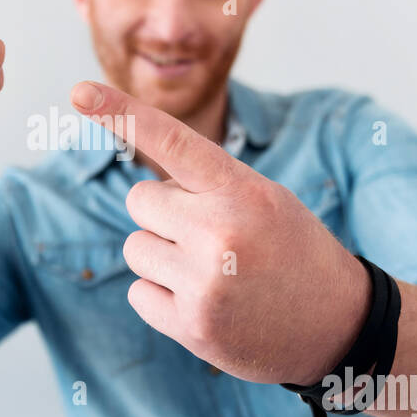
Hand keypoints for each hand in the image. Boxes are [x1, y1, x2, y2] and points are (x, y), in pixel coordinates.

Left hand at [69, 80, 371, 385]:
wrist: (339, 324)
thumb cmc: (292, 251)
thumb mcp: (264, 200)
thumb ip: (207, 186)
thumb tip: (140, 192)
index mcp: (242, 190)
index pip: (170, 141)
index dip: (120, 113)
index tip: (78, 92)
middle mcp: (220, 231)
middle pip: (140, 200)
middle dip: (164, 216)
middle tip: (211, 237)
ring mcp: (204, 281)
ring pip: (134, 247)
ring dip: (162, 257)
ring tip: (213, 272)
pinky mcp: (192, 325)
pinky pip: (138, 292)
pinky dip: (161, 297)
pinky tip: (205, 302)